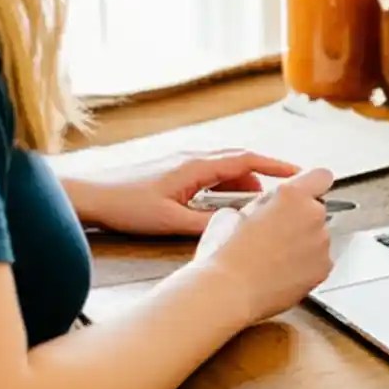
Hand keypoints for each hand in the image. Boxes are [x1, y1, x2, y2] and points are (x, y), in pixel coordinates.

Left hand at [61, 150, 299, 235]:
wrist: (89, 196)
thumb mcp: (170, 221)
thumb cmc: (124, 205)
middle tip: (286, 193)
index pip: (247, 161)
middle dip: (266, 176)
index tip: (299, 174)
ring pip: (225, 170)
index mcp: (196, 166)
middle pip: (240, 162)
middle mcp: (192, 159)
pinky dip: (227, 188)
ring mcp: (182, 164)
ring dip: (245, 184)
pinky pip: (211, 175)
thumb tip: (238, 229)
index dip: (276, 167)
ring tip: (257, 206)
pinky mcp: (173, 172)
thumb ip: (207, 224)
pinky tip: (225, 206)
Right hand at [192, 168, 334, 322]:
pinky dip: (306, 264)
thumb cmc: (225, 254)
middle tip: (275, 232)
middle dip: (301, 217)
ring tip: (274, 256)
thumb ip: (260, 204)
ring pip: (318, 236)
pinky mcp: (324, 268)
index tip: (304, 192)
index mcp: (292, 195)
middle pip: (317, 209)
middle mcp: (313, 215)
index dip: (311, 184)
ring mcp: (322, 243)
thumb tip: (263, 209)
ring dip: (303, 242)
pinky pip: (319, 260)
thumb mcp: (234, 212)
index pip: (321, 176)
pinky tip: (282, 271)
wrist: (228, 291)